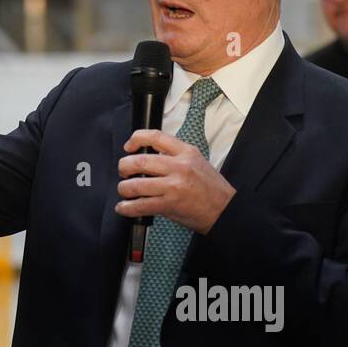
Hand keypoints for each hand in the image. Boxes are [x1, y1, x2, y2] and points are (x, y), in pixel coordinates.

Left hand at [115, 129, 236, 233]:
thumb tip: (150, 153)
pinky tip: (123, 207)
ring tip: (124, 190)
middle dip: (124, 166)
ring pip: (136, 184)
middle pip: (140, 160)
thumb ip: (175, 155)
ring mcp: (173, 186)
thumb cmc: (210, 188)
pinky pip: (141, 205)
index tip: (129, 146)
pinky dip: (127, 207)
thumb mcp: (197, 161)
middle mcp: (179, 167)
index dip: (136, 138)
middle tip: (123, 171)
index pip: (156, 136)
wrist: (224, 210)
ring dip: (124, 188)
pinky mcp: (169, 204)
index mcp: (186, 152)